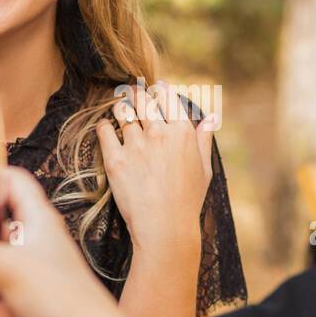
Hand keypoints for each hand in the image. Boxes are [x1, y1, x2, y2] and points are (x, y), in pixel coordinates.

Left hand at [96, 82, 214, 249]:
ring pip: (123, 113)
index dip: (159, 89)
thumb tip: (211, 118)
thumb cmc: (188, 201)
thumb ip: (204, 139)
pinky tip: (106, 128)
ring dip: (121, 110)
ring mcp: (136, 145)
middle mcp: (159, 133)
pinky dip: (104, 127)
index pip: (167, 96)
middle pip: (142, 99)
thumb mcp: (204, 169)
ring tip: (119, 112)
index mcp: (183, 132)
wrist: (165, 228)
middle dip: (136, 94)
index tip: (155, 89)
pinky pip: (104, 131)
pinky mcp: (115, 160)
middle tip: (131, 94)